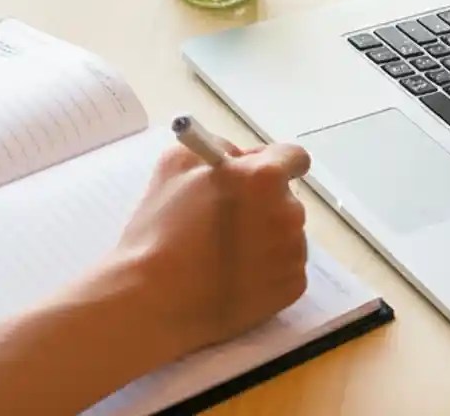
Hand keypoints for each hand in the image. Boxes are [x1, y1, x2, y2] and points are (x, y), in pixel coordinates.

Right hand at [114, 139, 310, 358]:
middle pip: (284, 198)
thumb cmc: (161, 228)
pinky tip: (232, 276)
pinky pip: (284, 267)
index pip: (293, 157)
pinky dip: (265, 269)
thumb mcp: (177, 164)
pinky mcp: (292, 287)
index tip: (252, 176)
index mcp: (265, 177)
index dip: (269, 162)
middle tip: (225, 220)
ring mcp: (294, 253)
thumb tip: (240, 157)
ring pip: (285, 234)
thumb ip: (219, 149)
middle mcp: (290, 213)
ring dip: (264, 236)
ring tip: (223, 254)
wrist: (155, 299)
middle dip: (261, 203)